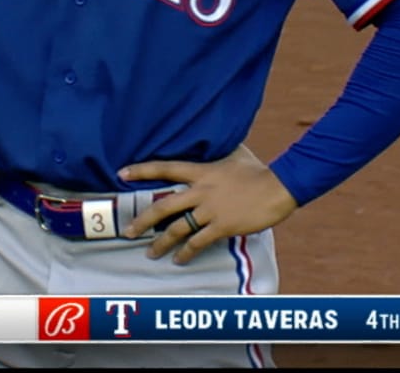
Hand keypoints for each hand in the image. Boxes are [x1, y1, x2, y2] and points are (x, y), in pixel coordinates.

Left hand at [120, 144, 298, 264]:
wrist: (278, 187)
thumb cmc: (258, 170)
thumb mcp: (236, 155)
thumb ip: (220, 152)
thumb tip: (217, 138)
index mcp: (201, 172)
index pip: (165, 168)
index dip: (141, 170)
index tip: (121, 173)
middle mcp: (201, 191)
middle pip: (163, 206)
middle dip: (143, 221)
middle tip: (129, 231)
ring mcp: (210, 210)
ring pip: (177, 229)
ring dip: (161, 243)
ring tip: (151, 252)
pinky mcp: (222, 226)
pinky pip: (198, 242)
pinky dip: (186, 253)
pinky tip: (179, 260)